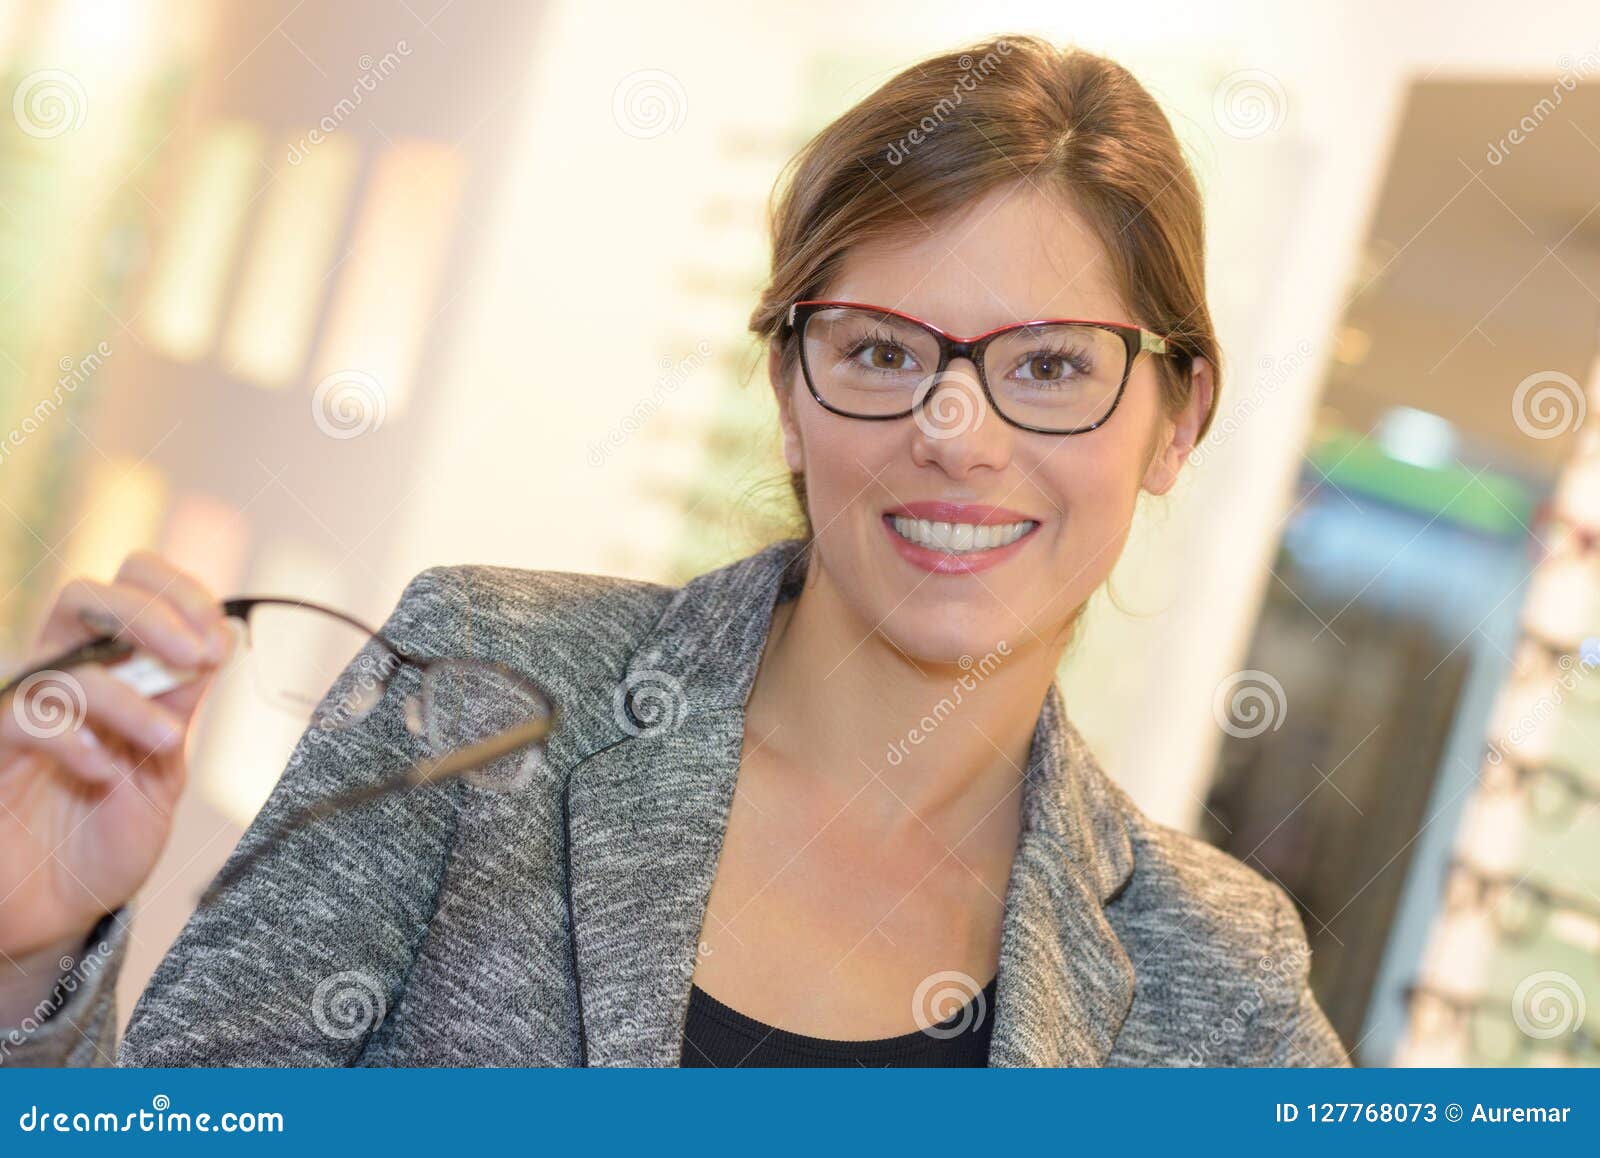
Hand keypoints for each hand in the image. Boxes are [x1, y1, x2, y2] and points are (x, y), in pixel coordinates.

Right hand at [0, 550, 231, 973]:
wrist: (58, 912)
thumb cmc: (108, 837)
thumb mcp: (162, 772)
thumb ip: (179, 709)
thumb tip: (213, 640)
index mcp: (112, 670)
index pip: (132, 587)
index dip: (178, 593)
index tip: (216, 638)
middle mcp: (59, 677)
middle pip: (85, 594)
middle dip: (150, 614)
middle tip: (195, 657)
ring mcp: (19, 710)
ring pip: (60, 660)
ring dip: (125, 695)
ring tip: (162, 742)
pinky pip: (19, 714)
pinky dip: (71, 737)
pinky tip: (102, 773)